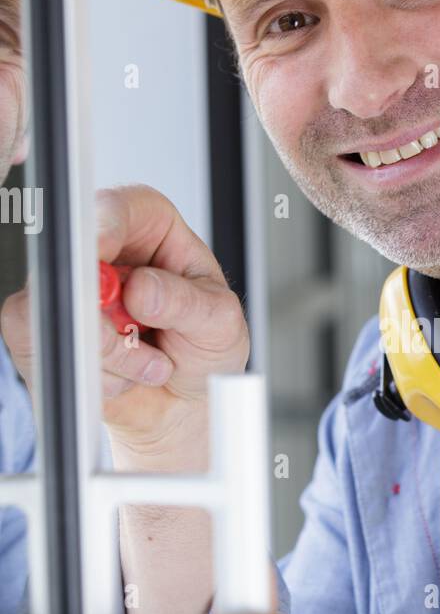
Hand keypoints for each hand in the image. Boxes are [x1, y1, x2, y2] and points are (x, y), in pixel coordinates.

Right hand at [0, 184, 249, 456]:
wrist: (184, 405)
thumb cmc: (204, 351)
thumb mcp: (219, 323)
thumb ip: (187, 303)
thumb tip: (143, 289)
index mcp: (151, 231)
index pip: (119, 207)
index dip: (105, 222)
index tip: (101, 247)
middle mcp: (104, 254)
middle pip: (73, 257)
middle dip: (102, 308)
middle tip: (137, 335)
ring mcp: (70, 290)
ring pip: (58, 309)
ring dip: (108, 353)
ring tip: (149, 362)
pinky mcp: (46, 330)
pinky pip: (46, 347)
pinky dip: (94, 374)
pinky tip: (122, 376)